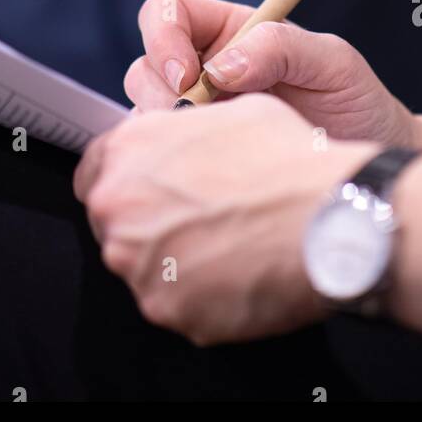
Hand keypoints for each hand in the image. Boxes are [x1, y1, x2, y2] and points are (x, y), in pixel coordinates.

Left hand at [74, 94, 375, 343]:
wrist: (327, 216)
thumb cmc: (287, 160)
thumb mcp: (230, 112)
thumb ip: (185, 133)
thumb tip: (184, 142)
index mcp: (128, 151)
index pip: (94, 173)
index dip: (126, 181)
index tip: (148, 191)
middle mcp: (120, 208)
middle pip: (116, 222)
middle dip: (151, 223)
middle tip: (201, 221)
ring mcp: (139, 265)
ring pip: (145, 267)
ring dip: (176, 261)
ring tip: (229, 246)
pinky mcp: (168, 310)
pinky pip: (176, 304)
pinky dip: (202, 296)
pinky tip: (240, 273)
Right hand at [124, 0, 414, 146]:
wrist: (365, 170)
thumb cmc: (357, 104)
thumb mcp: (332, 61)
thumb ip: (280, 46)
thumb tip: (222, 67)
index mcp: (231, 31)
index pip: (168, 13)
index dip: (162, 37)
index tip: (186, 75)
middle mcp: (205, 68)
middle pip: (145, 64)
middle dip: (160, 92)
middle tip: (200, 121)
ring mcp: (199, 115)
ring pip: (145, 111)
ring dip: (167, 130)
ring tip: (219, 148)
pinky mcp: (199, 157)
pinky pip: (162, 156)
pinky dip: (173, 161)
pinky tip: (213, 173)